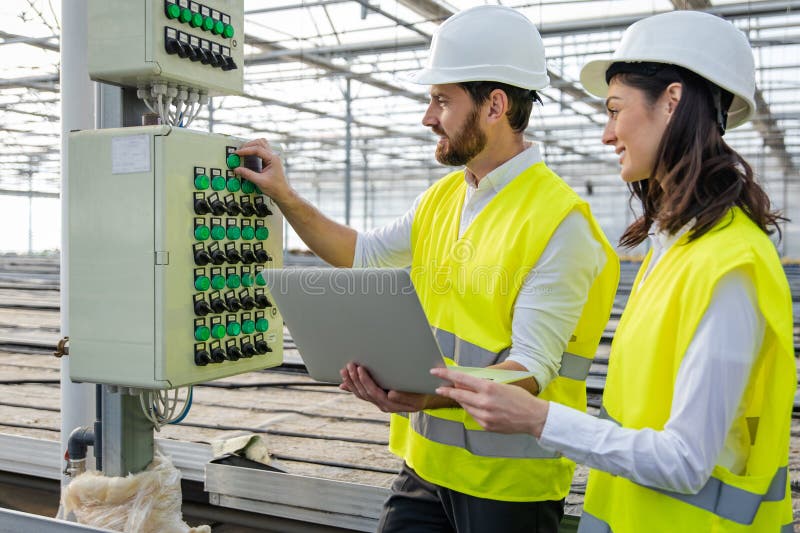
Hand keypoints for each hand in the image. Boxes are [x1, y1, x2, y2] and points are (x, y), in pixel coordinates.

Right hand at [234, 139, 290, 202]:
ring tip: (243, 151)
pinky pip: (261, 151)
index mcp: (273, 159)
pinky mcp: (269, 161)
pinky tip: (248, 155)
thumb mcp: (260, 181)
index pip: (257, 149)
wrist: (283, 193)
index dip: (246, 150)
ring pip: (261, 144)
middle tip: (239, 151)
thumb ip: (248, 174)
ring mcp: (272, 158)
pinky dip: (254, 151)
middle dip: (248, 145)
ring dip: (252, 146)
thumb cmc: (276, 188)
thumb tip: (237, 169)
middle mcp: (273, 156)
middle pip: (260, 142)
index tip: (237, 153)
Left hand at [339, 363, 429, 412]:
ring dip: (351, 382)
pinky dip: (352, 388)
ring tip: (344, 370)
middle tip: (350, 365)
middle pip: (365, 393)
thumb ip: (405, 397)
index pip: (374, 392)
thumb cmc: (422, 393)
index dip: (365, 381)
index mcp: (392, 404)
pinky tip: (344, 384)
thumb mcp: (417, 396)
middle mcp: (384, 406)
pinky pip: (363, 395)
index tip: (360, 369)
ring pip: (361, 395)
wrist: (426, 399)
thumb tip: (390, 394)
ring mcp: (380, 404)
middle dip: (355, 379)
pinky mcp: (378, 400)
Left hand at [430, 367, 548, 436]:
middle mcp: (484, 402)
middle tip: (439, 387)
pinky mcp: (486, 426)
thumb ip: (483, 384)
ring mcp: (484, 416)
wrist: (533, 417)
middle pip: (459, 394)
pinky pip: (473, 415)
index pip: (462, 379)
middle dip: (447, 390)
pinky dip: (472, 409)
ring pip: (465, 406)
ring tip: (461, 394)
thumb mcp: (501, 385)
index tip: (436, 372)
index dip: (446, 375)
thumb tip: (465, 382)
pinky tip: (476, 406)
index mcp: (489, 388)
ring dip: (461, 400)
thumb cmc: (520, 398)